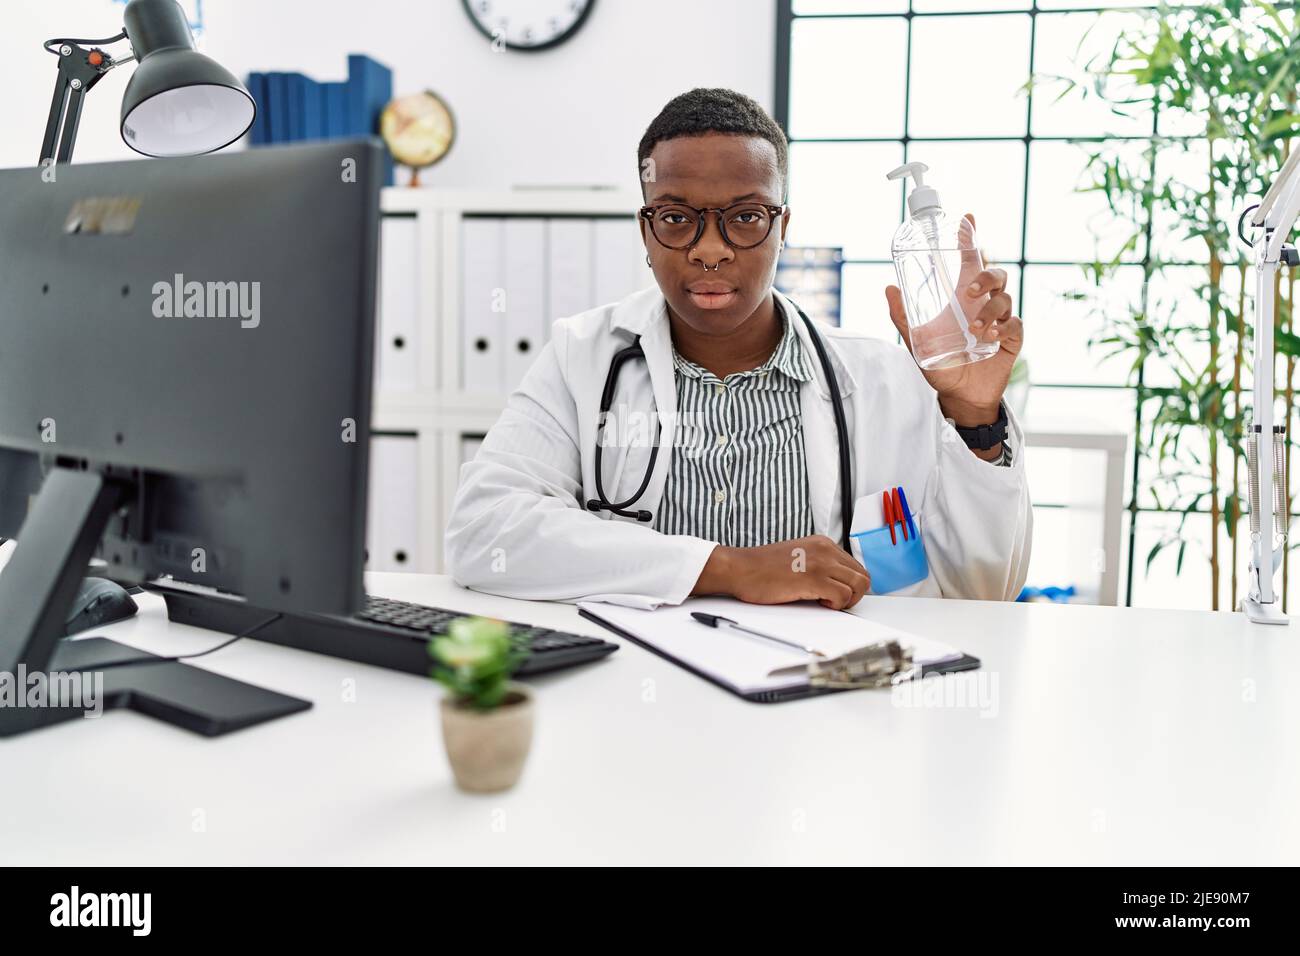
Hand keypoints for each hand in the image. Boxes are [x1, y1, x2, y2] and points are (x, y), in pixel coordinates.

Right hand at [692, 536, 869, 609]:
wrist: (740, 569)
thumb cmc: (762, 568)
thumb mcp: (798, 556)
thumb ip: (819, 563)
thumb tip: (836, 582)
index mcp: (823, 544)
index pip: (856, 566)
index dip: (849, 585)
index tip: (837, 593)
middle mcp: (826, 550)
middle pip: (863, 576)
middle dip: (853, 594)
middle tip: (833, 601)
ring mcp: (821, 563)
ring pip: (859, 586)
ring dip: (846, 600)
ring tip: (825, 601)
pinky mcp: (814, 579)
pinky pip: (843, 597)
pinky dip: (834, 605)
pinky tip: (817, 602)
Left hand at [884, 213, 1022, 427]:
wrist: (959, 396)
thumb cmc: (940, 366)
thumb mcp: (916, 341)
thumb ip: (903, 317)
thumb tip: (888, 288)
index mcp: (962, 298)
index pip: (971, 261)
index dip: (970, 238)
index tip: (968, 218)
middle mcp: (983, 304)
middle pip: (995, 273)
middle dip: (986, 276)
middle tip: (970, 291)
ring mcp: (1000, 320)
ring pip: (1005, 298)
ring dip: (990, 310)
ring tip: (975, 330)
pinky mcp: (1011, 338)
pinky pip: (1015, 324)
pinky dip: (1003, 327)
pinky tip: (990, 337)